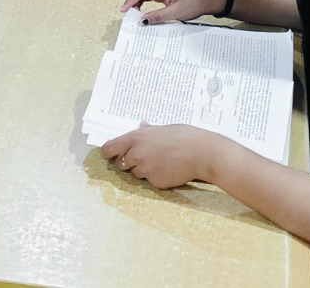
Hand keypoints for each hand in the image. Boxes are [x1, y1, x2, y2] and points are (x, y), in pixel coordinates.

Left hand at [101, 124, 230, 189]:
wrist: (202, 153)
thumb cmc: (185, 136)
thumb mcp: (164, 129)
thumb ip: (148, 131)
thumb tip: (141, 126)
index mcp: (136, 138)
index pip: (109, 148)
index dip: (107, 152)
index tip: (108, 154)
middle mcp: (136, 155)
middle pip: (120, 164)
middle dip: (128, 162)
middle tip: (143, 157)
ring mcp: (145, 170)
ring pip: (136, 173)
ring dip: (143, 170)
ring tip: (161, 161)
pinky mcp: (155, 182)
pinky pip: (150, 181)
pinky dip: (156, 177)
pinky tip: (169, 170)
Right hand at [119, 0, 223, 23]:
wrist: (206, 0)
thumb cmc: (194, 3)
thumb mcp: (175, 12)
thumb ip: (157, 16)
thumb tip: (143, 20)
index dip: (130, 1)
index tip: (124, 10)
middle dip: (131, 1)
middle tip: (128, 15)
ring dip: (136, 2)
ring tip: (133, 14)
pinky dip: (142, 2)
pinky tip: (141, 11)